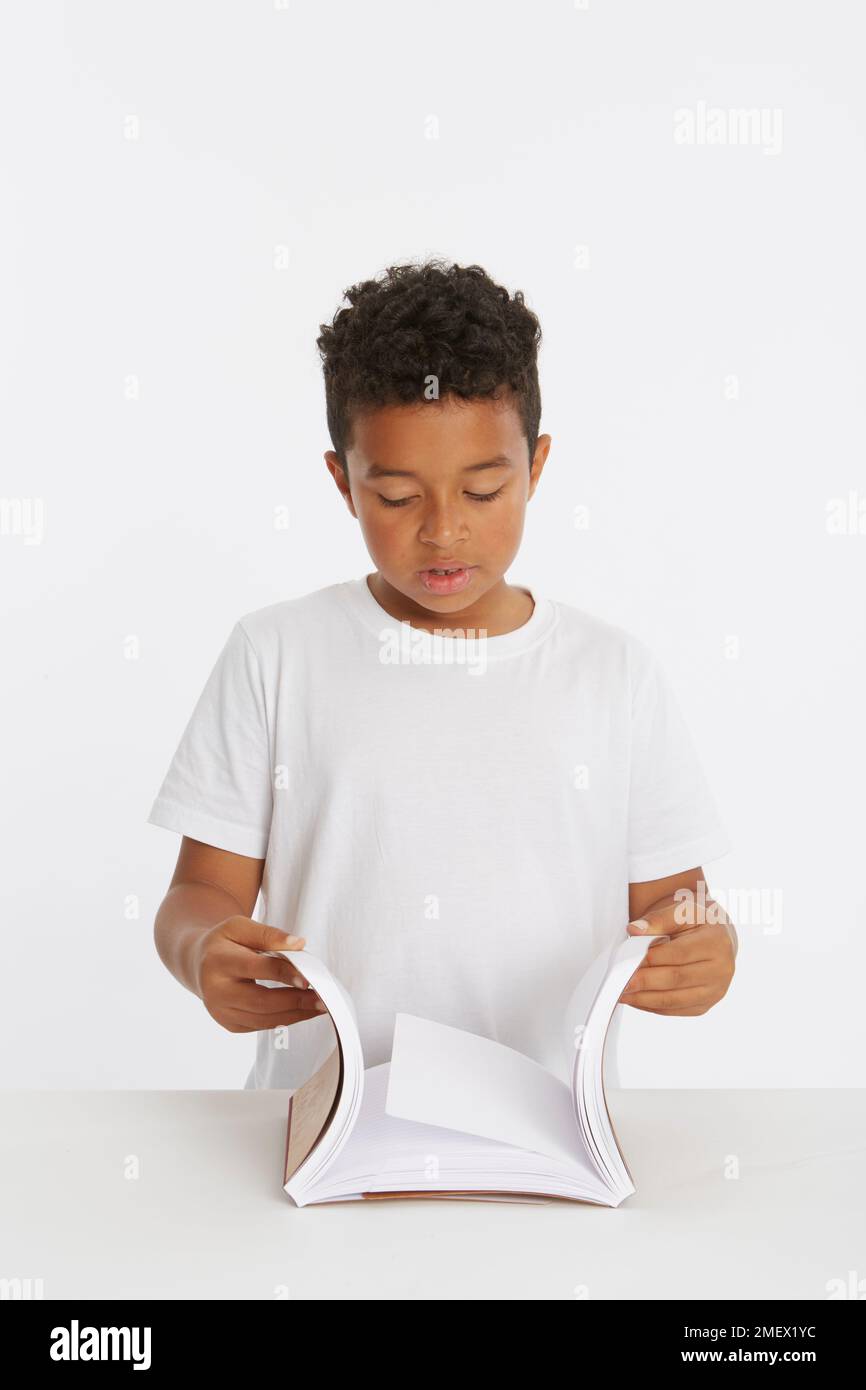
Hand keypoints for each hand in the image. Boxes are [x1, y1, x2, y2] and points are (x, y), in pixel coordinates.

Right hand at [193, 916, 326, 1033]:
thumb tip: (298, 944)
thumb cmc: (223, 942)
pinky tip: (302, 1011)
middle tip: (322, 999)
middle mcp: (216, 991)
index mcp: (218, 961)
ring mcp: (220, 1011)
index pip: (256, 968)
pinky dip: (285, 1019)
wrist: (197, 962)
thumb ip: (269, 934)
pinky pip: (261, 1025)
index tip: (309, 978)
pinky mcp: (229, 1024)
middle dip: (295, 1001)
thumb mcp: (240, 926)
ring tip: (319, 1006)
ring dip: (295, 1014)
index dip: (284, 973)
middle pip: (261, 1001)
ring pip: (263, 1019)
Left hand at [618, 891, 736, 1014]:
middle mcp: (722, 970)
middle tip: (620, 981)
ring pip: (674, 999)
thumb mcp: (682, 911)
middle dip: (644, 981)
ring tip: (621, 993)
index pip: (679, 953)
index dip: (651, 958)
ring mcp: (715, 991)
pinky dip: (651, 1006)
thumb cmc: (696, 922)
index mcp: (718, 942)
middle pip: (676, 978)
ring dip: (644, 998)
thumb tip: (634, 930)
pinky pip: (674, 1010)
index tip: (627, 960)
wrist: (714, 937)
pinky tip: (635, 999)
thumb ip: (659, 919)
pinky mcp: (704, 1005)